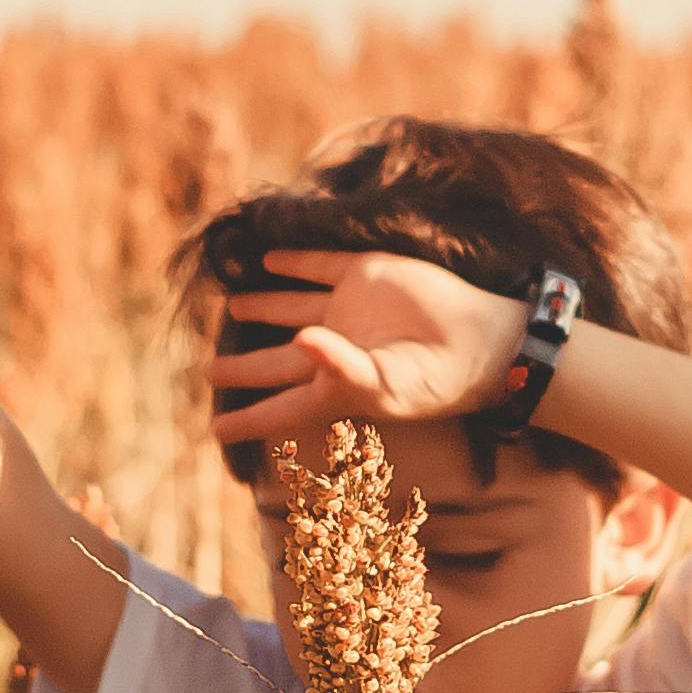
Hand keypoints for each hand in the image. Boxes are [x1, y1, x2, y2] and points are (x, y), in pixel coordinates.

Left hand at [205, 239, 525, 461]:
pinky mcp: (364, 274)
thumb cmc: (433, 380)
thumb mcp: (384, 386)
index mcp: (335, 388)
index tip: (217, 432)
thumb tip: (297, 339)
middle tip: (211, 373)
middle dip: (244, 367)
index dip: (249, 419)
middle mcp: (336, 348)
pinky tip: (269, 260)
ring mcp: (348, 310)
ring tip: (231, 307)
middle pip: (277, 360)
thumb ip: (338, 366)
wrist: (479, 341)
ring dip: (262, 305)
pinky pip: (319, 265)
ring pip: (291, 306)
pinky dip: (293, 262)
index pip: (280, 406)